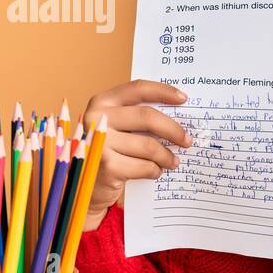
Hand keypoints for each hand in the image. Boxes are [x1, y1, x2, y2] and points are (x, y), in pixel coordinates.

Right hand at [80, 80, 191, 231]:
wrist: (85, 184)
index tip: (184, 98)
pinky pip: (144, 166)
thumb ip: (139, 119)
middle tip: (187, 141)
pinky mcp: (107, 166)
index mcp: (102, 102)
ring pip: (148, 145)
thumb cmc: (110, 151)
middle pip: (147, 117)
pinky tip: (156, 171)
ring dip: (166, 156)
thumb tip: (180, 117)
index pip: (137, 89)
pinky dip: (155, 170)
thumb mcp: (119, 128)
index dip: (163, 91)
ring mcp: (100, 143)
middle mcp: (98, 118)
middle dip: (173, 130)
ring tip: (173, 161)